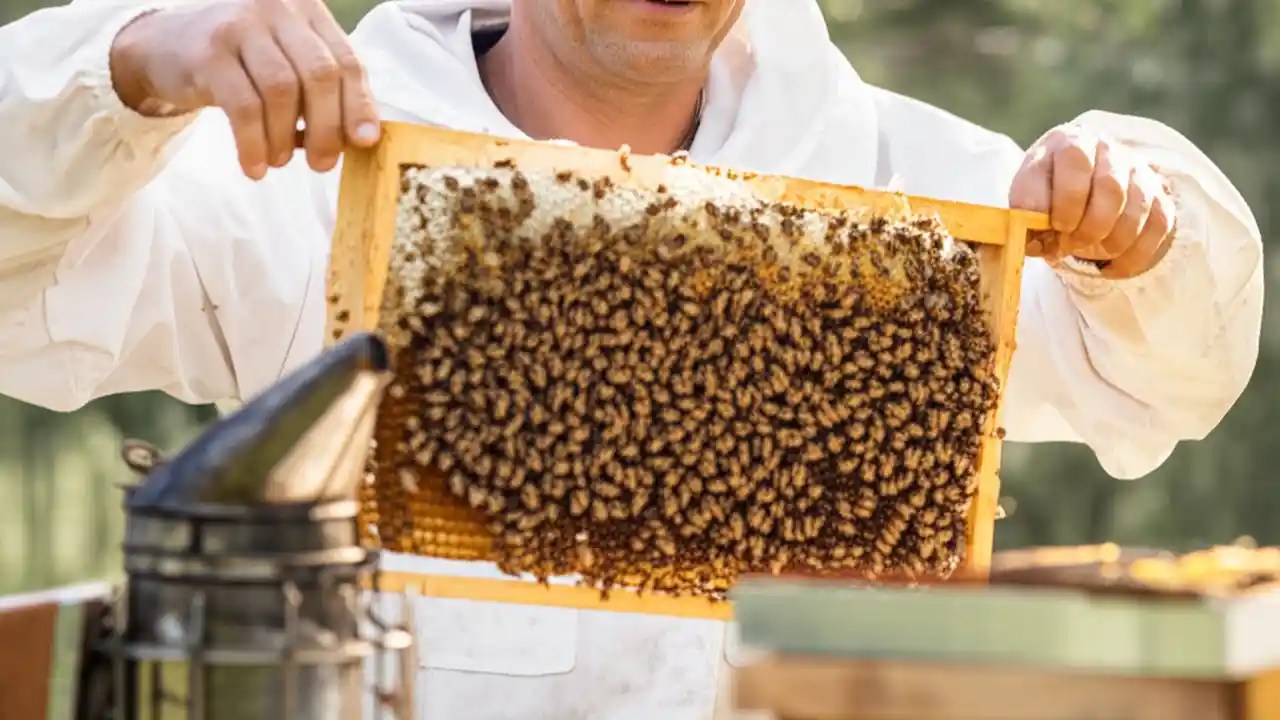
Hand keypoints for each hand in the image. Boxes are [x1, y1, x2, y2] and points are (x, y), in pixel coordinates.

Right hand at [109, 0, 380, 178]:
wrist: (166, 47)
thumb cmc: (244, 63)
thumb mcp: (288, 63)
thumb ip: (323, 89)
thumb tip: (361, 138)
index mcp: (307, 11)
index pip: (347, 60)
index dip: (360, 105)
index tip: (364, 142)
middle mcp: (277, 8)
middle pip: (319, 74)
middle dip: (327, 128)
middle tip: (322, 165)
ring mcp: (241, 25)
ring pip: (282, 90)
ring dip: (286, 138)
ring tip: (280, 162)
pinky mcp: (209, 51)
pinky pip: (243, 106)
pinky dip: (253, 143)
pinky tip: (255, 166)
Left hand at [1010, 124, 1175, 278]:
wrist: (1075, 189)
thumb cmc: (1046, 193)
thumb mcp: (1027, 196)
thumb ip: (1026, 213)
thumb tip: (1035, 240)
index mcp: (1071, 142)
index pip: (1077, 162)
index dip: (1067, 202)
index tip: (1056, 227)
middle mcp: (1109, 149)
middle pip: (1112, 189)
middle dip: (1089, 228)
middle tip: (1070, 244)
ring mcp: (1138, 171)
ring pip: (1137, 210)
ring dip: (1109, 243)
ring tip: (1088, 250)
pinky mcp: (1159, 196)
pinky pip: (1158, 227)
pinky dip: (1133, 256)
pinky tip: (1111, 266)